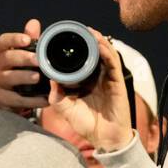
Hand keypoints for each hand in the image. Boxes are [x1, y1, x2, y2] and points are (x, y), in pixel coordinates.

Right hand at [0, 18, 46, 112]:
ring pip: (8, 78)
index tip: (27, 40)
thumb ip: (29, 40)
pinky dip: (31, 100)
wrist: (3, 97)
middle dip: (22, 58)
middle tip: (38, 60)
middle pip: (6, 59)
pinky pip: (16, 99)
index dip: (14, 39)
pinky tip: (45, 99)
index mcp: (2, 52)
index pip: (3, 42)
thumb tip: (34, 22)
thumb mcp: (21, 55)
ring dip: (24, 77)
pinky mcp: (1, 99)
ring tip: (38, 78)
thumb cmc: (15, 70)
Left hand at [46, 25, 133, 152]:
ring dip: (97, 41)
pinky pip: (113, 62)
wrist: (105, 138)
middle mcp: (97, 77)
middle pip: (93, 53)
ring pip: (104, 53)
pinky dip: (107, 51)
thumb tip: (49, 79)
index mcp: (84, 82)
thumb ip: (56, 96)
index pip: (79, 61)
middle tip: (76, 28)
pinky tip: (99, 43)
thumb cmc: (88, 124)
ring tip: (89, 30)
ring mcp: (108, 78)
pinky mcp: (117, 81)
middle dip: (86, 40)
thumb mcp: (66, 109)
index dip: (73, 49)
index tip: (62, 39)